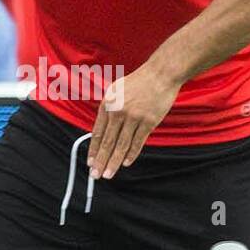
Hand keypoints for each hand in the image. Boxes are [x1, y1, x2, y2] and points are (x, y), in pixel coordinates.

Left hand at [87, 64, 180, 178]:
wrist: (160, 74)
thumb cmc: (139, 82)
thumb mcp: (116, 90)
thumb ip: (109, 108)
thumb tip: (103, 129)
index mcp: (108, 104)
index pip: (98, 133)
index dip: (94, 149)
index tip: (90, 162)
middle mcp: (118, 112)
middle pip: (108, 142)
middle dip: (100, 161)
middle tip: (95, 174)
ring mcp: (134, 118)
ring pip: (121, 145)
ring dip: (114, 162)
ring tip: (108, 174)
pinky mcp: (148, 122)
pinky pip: (138, 142)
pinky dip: (131, 154)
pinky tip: (126, 163)